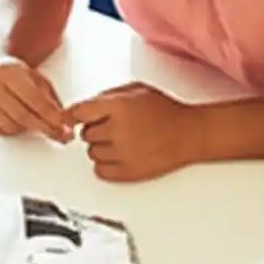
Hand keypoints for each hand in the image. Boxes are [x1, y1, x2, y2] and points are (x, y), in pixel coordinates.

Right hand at [0, 55, 72, 142]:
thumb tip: (65, 125)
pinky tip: (11, 117)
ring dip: (25, 128)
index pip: (35, 100)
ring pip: (10, 126)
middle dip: (44, 128)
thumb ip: (50, 100)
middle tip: (58, 136)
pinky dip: (9, 129)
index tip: (65, 129)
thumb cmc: (14, 76)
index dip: (51, 117)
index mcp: (9, 73)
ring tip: (29, 118)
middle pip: (23, 116)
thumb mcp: (36, 80)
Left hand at [67, 82, 206, 181]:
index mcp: (119, 106)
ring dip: (101, 148)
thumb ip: (107, 96)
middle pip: (85, 134)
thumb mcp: (137, 90)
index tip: (74, 118)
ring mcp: (123, 153)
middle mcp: (118, 130)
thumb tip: (83, 108)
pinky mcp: (128, 172)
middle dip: (95, 130)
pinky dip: (105, 165)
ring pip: (91, 153)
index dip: (75, 115)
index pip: (78, 113)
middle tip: (113, 127)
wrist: (189, 134)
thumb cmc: (166, 112)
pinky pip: (100, 171)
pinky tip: (119, 156)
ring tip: (121, 141)